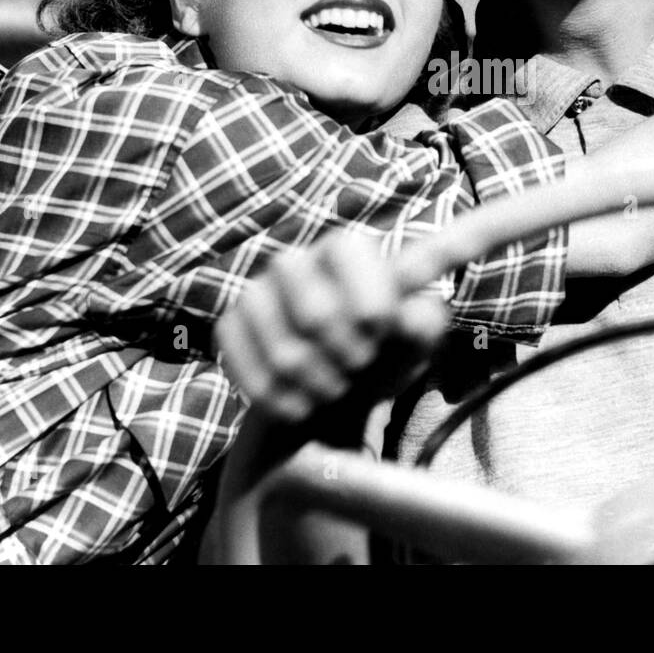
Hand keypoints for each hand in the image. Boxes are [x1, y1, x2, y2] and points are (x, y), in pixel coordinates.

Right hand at [215, 233, 447, 428]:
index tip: (382, 329)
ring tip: (335, 385)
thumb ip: (424, 322)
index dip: (370, 300)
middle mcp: (295, 262)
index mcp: (344, 250)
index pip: (349, 250)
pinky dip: (285, 402)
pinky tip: (301, 401)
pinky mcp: (229, 328)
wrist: (332, 391)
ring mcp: (255, 293)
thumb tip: (414, 314)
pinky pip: (252, 376)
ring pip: (286, 355)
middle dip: (349, 355)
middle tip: (360, 363)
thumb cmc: (383, 351)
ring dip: (320, 386)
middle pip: (317, 315)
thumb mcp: (416, 339)